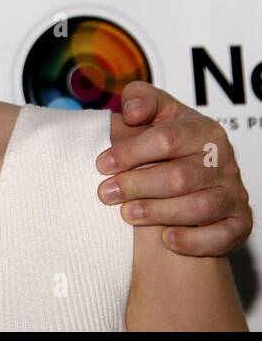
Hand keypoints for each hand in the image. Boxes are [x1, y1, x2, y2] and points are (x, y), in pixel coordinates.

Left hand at [97, 81, 251, 256]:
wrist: (189, 179)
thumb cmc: (166, 143)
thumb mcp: (156, 113)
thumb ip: (142, 99)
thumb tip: (132, 113)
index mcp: (202, 130)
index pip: (166, 139)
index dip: (130, 152)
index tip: (101, 164)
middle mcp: (223, 162)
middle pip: (180, 176)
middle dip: (137, 185)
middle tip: (105, 193)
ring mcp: (233, 193)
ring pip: (200, 207)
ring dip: (159, 212)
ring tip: (126, 214)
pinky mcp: (239, 223)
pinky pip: (223, 236)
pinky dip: (194, 240)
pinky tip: (166, 239)